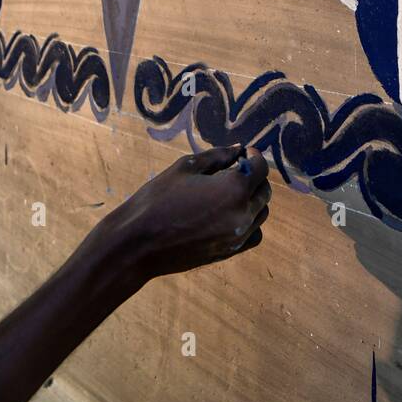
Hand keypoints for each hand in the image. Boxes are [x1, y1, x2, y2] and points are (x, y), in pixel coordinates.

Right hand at [86, 144, 270, 290]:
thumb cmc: (158, 199)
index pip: (260, 168)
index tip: (244, 153)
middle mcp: (243, 213)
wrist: (137, 244)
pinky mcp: (230, 252)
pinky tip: (230, 215)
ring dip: (253, 199)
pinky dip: (249, 222)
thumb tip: (239, 149)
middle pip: (264, 190)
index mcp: (234, 189)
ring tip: (230, 192)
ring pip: (261, 213)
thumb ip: (218, 156)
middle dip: (254, 177)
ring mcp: (238, 236)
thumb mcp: (186, 167)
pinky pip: (253, 234)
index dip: (254, 157)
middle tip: (235, 170)